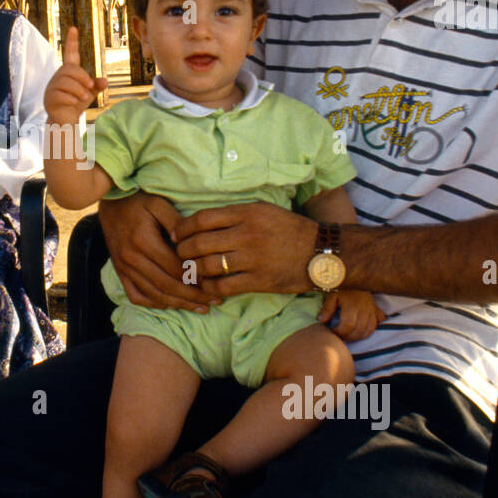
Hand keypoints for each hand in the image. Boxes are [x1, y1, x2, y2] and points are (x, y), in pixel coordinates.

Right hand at [44, 27, 108, 125]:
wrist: (65, 119)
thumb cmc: (77, 102)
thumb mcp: (89, 92)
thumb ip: (96, 85)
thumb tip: (105, 81)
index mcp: (68, 72)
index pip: (70, 53)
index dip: (72, 42)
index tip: (73, 28)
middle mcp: (58, 77)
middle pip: (70, 70)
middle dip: (82, 78)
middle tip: (91, 87)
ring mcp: (51, 87)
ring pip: (65, 83)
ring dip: (78, 90)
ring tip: (85, 97)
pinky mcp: (48, 98)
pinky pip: (59, 95)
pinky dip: (70, 99)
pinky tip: (75, 103)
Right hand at [98, 192, 213, 312]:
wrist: (110, 204)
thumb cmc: (138, 201)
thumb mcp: (159, 204)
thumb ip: (177, 223)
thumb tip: (192, 245)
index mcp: (143, 241)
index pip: (175, 268)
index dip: (196, 278)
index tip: (215, 282)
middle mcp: (132, 259)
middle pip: (167, 286)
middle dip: (193, 297)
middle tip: (214, 301)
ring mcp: (124, 268)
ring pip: (154, 294)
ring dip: (178, 304)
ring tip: (200, 307)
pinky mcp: (120, 272)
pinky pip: (136, 296)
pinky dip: (155, 303)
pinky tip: (172, 304)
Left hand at [174, 202, 318, 297]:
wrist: (321, 252)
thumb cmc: (289, 229)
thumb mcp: (264, 210)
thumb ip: (235, 213)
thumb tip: (201, 221)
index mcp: (246, 213)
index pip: (202, 219)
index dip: (183, 228)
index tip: (176, 235)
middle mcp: (247, 234)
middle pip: (199, 244)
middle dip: (183, 252)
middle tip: (180, 256)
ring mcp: (253, 259)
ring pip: (208, 266)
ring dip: (194, 271)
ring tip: (192, 271)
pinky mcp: (259, 281)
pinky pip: (223, 286)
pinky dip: (210, 287)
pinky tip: (208, 286)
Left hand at [317, 289, 385, 340]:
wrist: (356, 279)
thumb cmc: (343, 288)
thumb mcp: (332, 296)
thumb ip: (327, 309)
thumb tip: (321, 320)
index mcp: (352, 306)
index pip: (348, 325)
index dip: (340, 332)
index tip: (333, 331)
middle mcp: (364, 309)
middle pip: (359, 330)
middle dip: (348, 337)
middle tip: (339, 335)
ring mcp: (372, 311)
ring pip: (369, 330)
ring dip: (358, 336)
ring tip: (348, 335)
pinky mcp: (376, 310)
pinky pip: (377, 324)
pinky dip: (370, 330)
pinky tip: (362, 331)